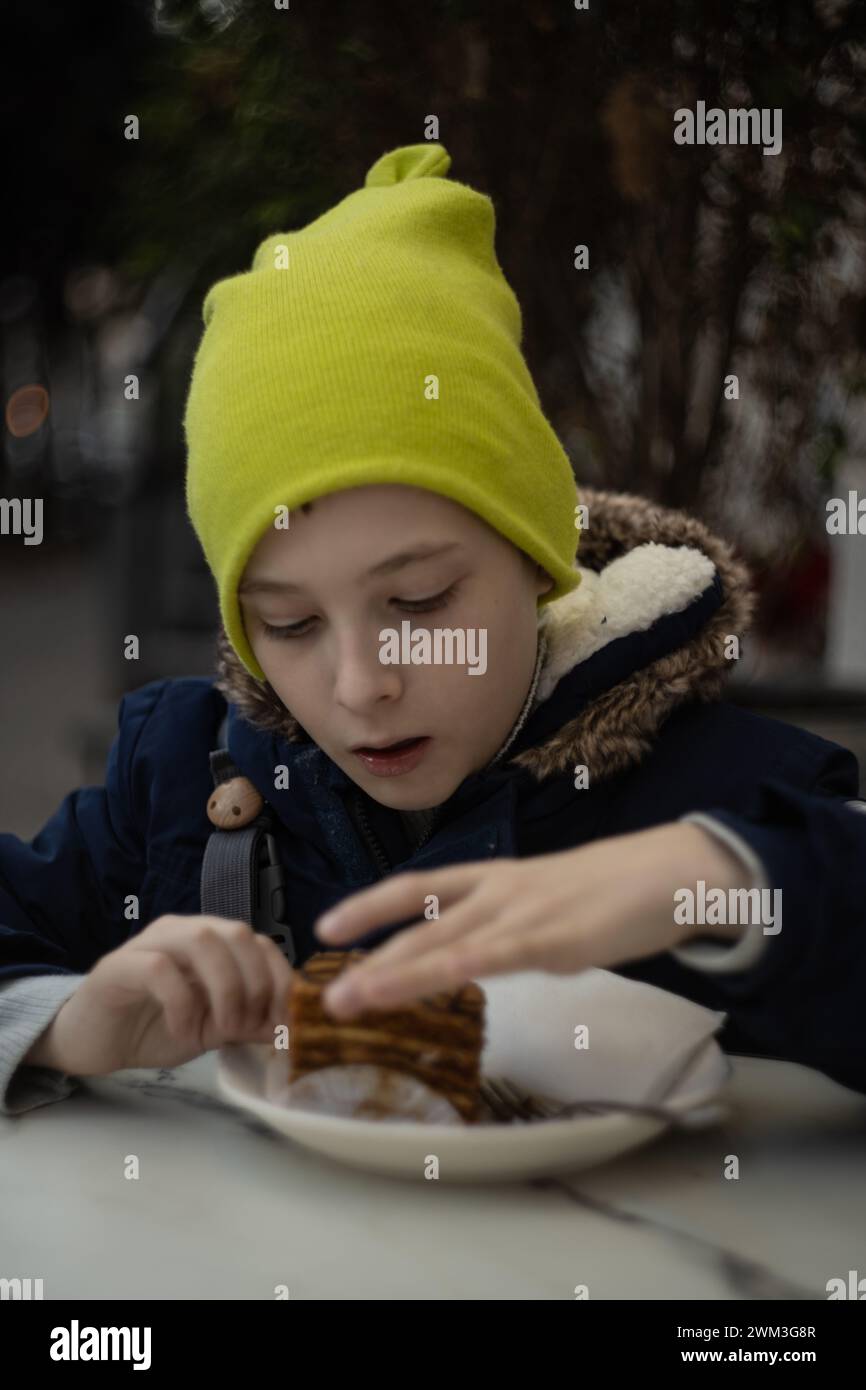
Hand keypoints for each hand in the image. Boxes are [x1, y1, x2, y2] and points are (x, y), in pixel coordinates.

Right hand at [31, 915, 293, 1075]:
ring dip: (225, 987)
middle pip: (238, 934)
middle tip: (251, 1026)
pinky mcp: (120, 964)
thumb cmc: (155, 1027)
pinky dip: (181, 1002)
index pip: (261, 943)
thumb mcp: (212, 1029)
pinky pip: (160, 968)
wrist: (96, 1040)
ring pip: (203, 940)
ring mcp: (151, 942)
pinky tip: (181, 1030)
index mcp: (214, 941)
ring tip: (221, 1028)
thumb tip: (289, 1028)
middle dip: (256, 982)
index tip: (284, 1022)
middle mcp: (186, 931)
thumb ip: (248, 1024)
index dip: (280, 980)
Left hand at [313, 824, 744, 1017]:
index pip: (417, 889)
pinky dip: (458, 970)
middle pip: (420, 924)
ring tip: (353, 1000)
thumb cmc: (612, 890)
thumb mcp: (546, 901)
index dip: (370, 905)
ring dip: (396, 975)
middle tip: (325, 994)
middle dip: (371, 959)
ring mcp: (524, 914)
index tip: (329, 925)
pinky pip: (496, 957)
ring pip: (446, 945)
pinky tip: (431, 984)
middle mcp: (498, 892)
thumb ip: (509, 926)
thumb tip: (485, 955)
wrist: (670, 870)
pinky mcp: (555, 940)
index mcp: (495, 879)